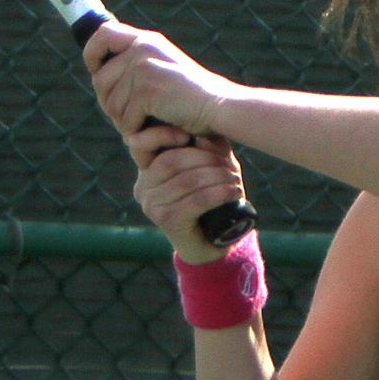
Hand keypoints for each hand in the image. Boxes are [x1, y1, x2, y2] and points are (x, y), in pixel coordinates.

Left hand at [83, 18, 233, 139]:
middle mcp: (141, 49)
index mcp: (145, 40)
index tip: (97, 72)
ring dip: (126, 121)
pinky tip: (158, 127)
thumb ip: (135, 66)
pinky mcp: (145, 90)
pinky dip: (139, 130)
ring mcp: (142, 68)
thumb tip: (97, 77)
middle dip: (110, 104)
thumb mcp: (163, 70)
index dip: (92, 55)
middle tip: (132, 116)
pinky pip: (125, 119)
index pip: (101, 35)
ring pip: (110, 105)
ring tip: (149, 121)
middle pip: (99, 81)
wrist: (219, 107)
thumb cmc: (192, 98)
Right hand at [125, 122, 251, 262]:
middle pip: (172, 161)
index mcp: (146, 169)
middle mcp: (142, 186)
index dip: (161, 135)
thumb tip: (204, 137)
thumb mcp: (210, 167)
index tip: (187, 135)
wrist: (209, 244)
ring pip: (187, 180)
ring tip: (236, 180)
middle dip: (206, 159)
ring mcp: (151, 205)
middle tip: (231, 166)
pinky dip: (218, 194)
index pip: (142, 144)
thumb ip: (207, 148)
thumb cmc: (209, 201)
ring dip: (217, 177)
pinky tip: (234, 192)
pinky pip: (196, 200)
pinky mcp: (167, 220)